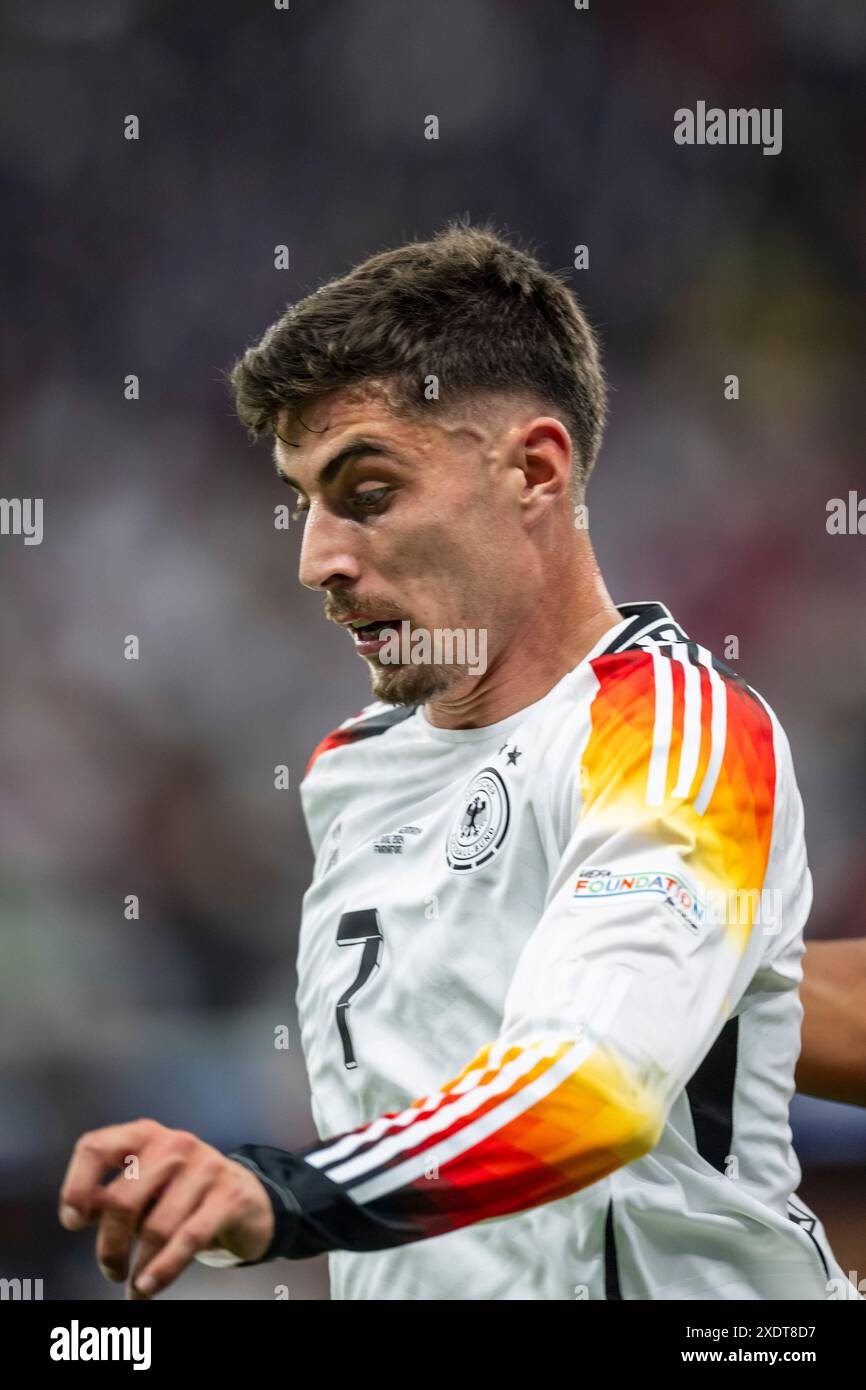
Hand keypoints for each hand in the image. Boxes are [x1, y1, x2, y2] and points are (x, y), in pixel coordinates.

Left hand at [58, 1119, 274, 1298]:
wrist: (246, 1199)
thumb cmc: (182, 1195)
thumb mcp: (145, 1189)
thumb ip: (112, 1196)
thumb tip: (77, 1214)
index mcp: (144, 1135)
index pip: (96, 1148)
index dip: (76, 1186)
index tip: (72, 1222)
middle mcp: (174, 1144)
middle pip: (122, 1200)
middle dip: (109, 1246)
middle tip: (111, 1270)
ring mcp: (205, 1166)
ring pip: (155, 1227)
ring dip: (139, 1267)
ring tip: (135, 1288)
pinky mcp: (229, 1195)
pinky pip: (188, 1239)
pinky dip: (162, 1270)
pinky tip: (149, 1287)